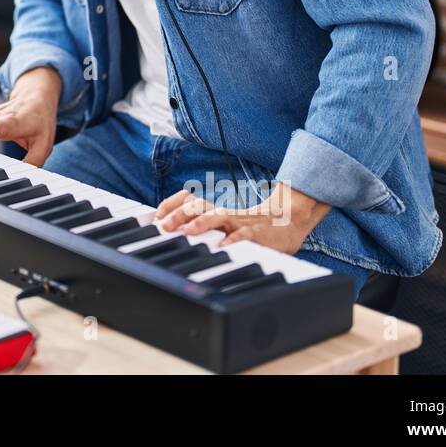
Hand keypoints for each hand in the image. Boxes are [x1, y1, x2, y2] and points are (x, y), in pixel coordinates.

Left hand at [154, 182, 330, 255]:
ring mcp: (241, 222)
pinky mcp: (258, 234)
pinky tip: (223, 247)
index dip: (171, 205)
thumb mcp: (226, 226)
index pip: (190, 199)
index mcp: (217, 211)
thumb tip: (176, 233)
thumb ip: (206, 228)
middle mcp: (226, 213)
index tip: (155, 215)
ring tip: (187, 231)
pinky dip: (234, 241)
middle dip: (179, 214)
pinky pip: (245, 235)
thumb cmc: (253, 227)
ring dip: (202, 222)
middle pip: (199, 206)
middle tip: (163, 225)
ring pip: (219, 216)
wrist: (290, 221)